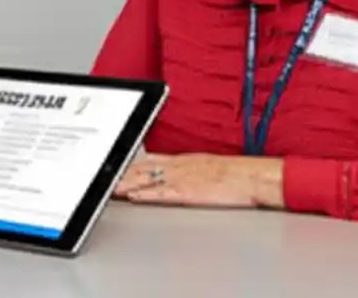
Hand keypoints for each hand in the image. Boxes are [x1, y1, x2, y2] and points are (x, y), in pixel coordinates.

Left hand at [113, 153, 284, 208]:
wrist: (252, 177)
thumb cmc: (234, 174)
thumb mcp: (205, 164)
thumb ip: (185, 168)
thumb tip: (168, 170)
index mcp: (183, 160)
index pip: (149, 161)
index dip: (129, 165)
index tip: (114, 167)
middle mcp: (179, 167)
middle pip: (143, 170)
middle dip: (122, 175)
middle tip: (104, 178)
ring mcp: (183, 179)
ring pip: (148, 181)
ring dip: (128, 185)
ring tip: (110, 188)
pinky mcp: (190, 193)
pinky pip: (163, 194)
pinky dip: (147, 195)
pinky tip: (135, 197)